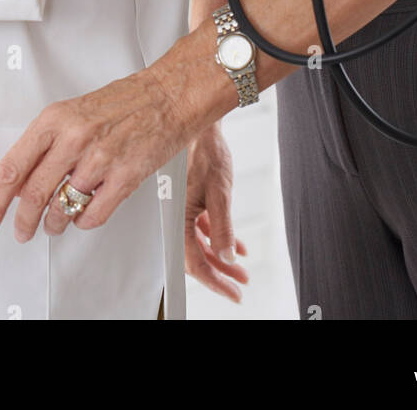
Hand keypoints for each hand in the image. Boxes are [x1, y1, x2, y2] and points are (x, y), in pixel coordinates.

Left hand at [0, 65, 190, 244]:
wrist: (167, 95)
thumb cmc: (123, 102)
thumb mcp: (72, 112)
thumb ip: (45, 144)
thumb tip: (21, 181)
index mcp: (55, 119)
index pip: (11, 167)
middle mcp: (74, 138)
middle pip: (33, 195)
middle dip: (22, 222)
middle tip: (21, 232)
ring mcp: (100, 159)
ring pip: (62, 208)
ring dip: (54, 223)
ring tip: (54, 224)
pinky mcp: (125, 177)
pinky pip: (93, 215)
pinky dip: (83, 222)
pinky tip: (84, 215)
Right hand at [185, 124, 248, 302]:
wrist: (200, 124)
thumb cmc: (205, 151)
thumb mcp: (220, 192)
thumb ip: (222, 228)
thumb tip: (226, 256)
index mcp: (177, 217)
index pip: (194, 261)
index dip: (215, 281)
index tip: (232, 292)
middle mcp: (176, 215)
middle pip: (196, 255)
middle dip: (220, 272)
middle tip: (238, 285)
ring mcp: (182, 207)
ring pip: (200, 242)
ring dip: (221, 256)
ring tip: (241, 269)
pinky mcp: (189, 199)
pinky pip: (203, 227)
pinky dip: (219, 237)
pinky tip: (236, 244)